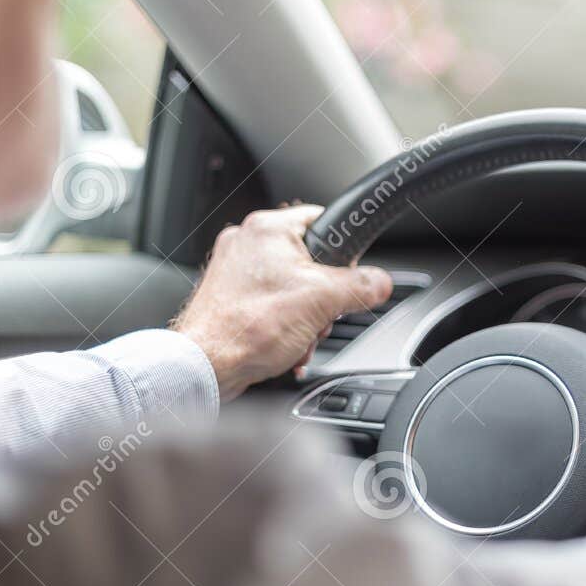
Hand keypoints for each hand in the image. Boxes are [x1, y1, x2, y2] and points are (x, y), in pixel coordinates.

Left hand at [173, 206, 392, 400]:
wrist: (205, 366)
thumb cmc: (246, 328)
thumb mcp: (322, 302)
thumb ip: (360, 287)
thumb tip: (380, 283)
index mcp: (267, 228)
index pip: (322, 219)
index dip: (343, 249)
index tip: (349, 271)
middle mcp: (246, 242)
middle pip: (309, 261)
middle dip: (322, 298)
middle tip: (319, 315)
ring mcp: (234, 271)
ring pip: (291, 287)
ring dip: (305, 318)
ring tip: (299, 336)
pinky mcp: (229, 297)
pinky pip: (271, 306)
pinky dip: (284, 326)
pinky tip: (285, 346)